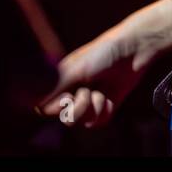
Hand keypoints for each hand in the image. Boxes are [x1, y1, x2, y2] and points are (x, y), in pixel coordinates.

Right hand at [33, 20, 158, 129]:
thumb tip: (36, 105)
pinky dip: (104, 111)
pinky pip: (99, 122)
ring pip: (83, 122)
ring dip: (93, 108)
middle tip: (87, 91)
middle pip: (66, 119)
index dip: (55, 108)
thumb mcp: (75, 69)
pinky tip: (110, 96)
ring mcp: (90, 100)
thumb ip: (55, 88)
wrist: (134, 50)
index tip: (67, 95)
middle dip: (78, 108)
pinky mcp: (107, 106)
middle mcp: (74, 92)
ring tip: (101, 91)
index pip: (46, 108)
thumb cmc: (102, 53)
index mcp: (61, 82)